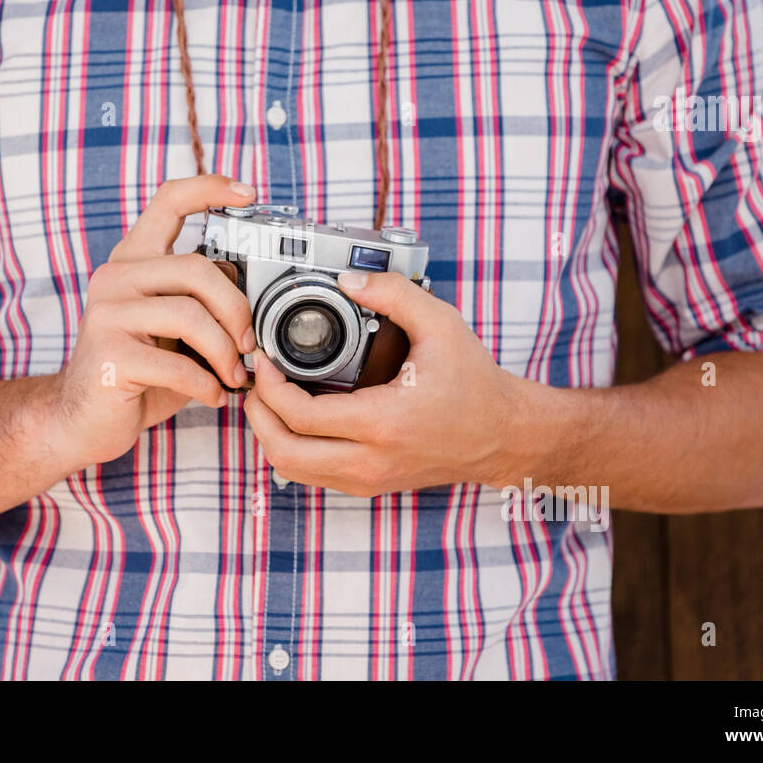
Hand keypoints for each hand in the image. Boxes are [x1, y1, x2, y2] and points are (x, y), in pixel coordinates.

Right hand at [49, 174, 257, 466]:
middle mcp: (116, 278)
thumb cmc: (136, 374)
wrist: (79, 421)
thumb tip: (256, 299)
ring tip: (233, 376)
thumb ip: (202, 304)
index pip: (168, 202)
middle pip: (198, 268)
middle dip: (237, 309)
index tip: (248, 193)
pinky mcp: (109, 356)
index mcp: (133, 262)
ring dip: (225, 353)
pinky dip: (207, 385)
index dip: (209, 189)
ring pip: (191, 316)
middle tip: (249, 345)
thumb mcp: (172, 332)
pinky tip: (211, 396)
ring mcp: (108, 315)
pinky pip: (178, 365)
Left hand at [243, 270, 532, 495]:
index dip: (268, 386)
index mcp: (383, 422)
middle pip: (283, 452)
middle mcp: (370, 459)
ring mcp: (368, 478)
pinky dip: (292, 447)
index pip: (300, 416)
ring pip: (292, 470)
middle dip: (257, 414)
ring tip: (270, 396)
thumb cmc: (475, 384)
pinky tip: (296, 416)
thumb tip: (348, 278)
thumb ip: (394, 293)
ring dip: (270, 434)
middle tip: (257, 380)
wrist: (505, 435)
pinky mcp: (370, 484)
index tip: (264, 359)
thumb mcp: (441, 326)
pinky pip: (312, 475)